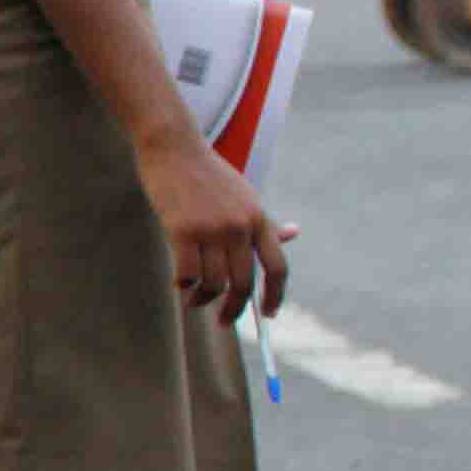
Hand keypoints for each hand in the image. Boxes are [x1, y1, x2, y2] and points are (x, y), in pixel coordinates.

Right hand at [135, 129, 292, 325]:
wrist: (175, 148)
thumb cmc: (209, 174)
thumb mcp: (246, 196)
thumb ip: (267, 222)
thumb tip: (295, 234)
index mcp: (260, 219)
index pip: (278, 267)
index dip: (277, 296)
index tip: (270, 315)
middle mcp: (241, 226)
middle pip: (246, 283)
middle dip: (235, 310)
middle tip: (224, 322)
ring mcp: (213, 229)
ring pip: (215, 283)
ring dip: (203, 299)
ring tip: (193, 301)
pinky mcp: (184, 230)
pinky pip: (188, 274)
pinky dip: (184, 286)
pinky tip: (179, 285)